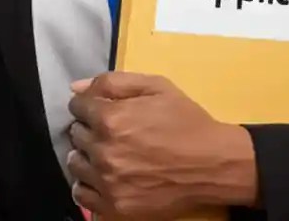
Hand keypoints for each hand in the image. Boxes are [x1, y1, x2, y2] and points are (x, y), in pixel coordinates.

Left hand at [66, 72, 257, 218]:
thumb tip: (76, 87)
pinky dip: (88, 183)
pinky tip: (104, 176)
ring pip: (75, 163)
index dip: (90, 104)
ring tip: (109, 153)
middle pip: (76, 134)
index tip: (103, 109)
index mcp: (111, 118)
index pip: (77, 106)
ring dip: (87, 155)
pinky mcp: (114, 205)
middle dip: (90, 128)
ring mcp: (107, 181)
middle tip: (113, 131)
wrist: (212, 164)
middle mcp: (103, 150)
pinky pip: (82, 194)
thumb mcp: (157, 87)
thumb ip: (113, 82)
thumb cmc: (187, 121)